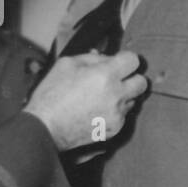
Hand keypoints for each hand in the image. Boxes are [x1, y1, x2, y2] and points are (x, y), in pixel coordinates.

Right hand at [24, 50, 145, 151]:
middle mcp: (116, 95)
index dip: (125, 59)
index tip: (118, 62)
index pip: (134, 60)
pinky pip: (123, 115)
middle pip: (142, 82)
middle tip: (116, 79)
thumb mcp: (66, 64)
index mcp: (105, 75)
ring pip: (133, 100)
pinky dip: (114, 111)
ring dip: (122, 96)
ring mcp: (117, 114)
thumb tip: (107, 58)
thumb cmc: (52, 94)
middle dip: (131, 78)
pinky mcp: (115, 129)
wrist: (45, 127)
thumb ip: (91, 58)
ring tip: (101, 97)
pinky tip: (96, 110)